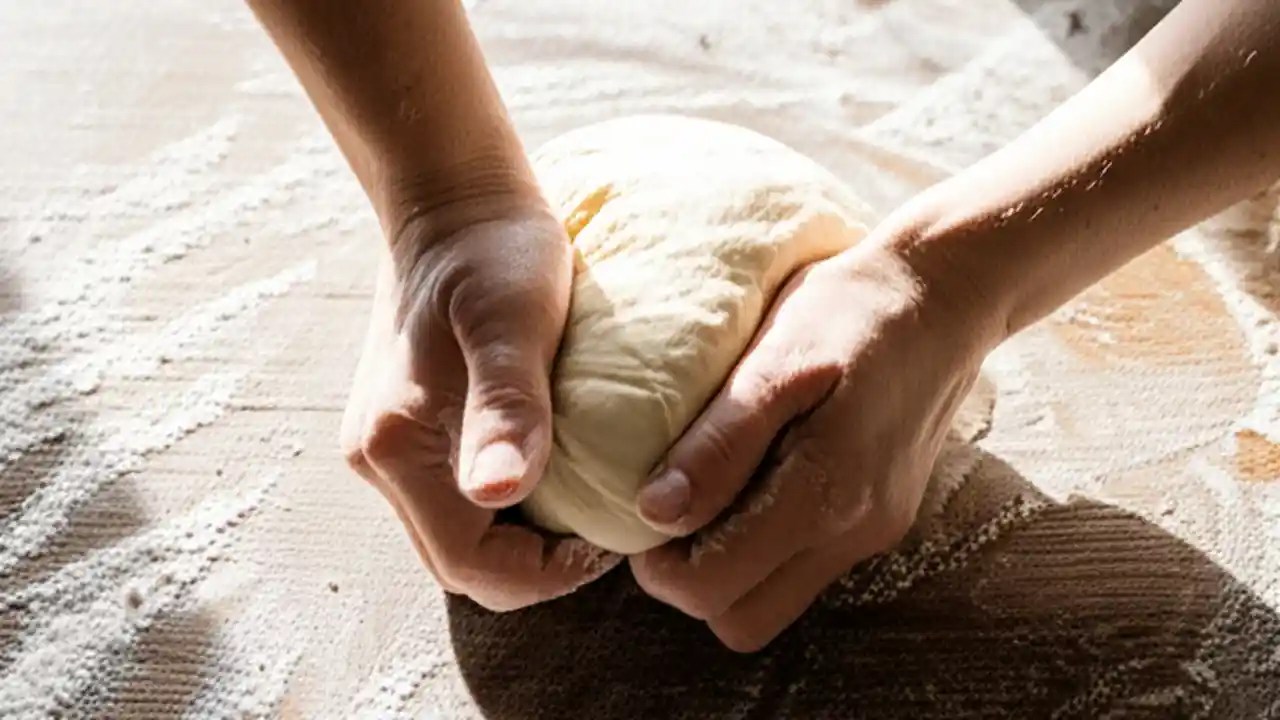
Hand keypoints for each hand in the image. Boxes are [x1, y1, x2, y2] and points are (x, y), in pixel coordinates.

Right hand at [340, 199, 619, 611]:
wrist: (452, 200)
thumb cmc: (492, 251)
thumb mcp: (511, 321)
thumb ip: (505, 407)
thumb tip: (499, 491)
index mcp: (397, 444)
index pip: (469, 564)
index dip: (542, 574)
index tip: (605, 543)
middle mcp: (380, 456)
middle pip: (460, 561)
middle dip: (534, 567)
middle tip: (604, 532)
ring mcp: (389, 444)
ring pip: (458, 533)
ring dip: (521, 541)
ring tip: (586, 506)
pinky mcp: (408, 426)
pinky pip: (457, 497)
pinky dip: (508, 507)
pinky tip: (555, 472)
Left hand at [629, 222, 998, 651]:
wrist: (942, 293)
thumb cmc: (851, 310)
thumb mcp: (775, 359)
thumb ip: (719, 443)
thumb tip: (654, 513)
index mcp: (826, 494)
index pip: (712, 590)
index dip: (660, 564)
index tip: (646, 506)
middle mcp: (855, 532)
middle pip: (742, 620)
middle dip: (691, 579)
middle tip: (674, 506)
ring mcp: (873, 533)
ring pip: (774, 604)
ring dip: (728, 570)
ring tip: (712, 492)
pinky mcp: (881, 520)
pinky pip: (805, 569)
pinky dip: (765, 548)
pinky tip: (755, 483)